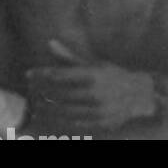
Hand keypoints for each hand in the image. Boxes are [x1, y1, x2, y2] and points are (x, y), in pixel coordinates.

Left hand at [27, 45, 157, 132]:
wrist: (138, 94)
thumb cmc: (113, 75)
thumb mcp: (94, 62)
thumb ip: (70, 56)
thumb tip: (50, 43)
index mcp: (93, 74)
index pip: (59, 75)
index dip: (41, 74)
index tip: (28, 74)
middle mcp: (94, 92)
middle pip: (57, 94)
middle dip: (40, 92)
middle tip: (30, 91)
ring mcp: (96, 110)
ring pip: (62, 111)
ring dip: (45, 109)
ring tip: (36, 106)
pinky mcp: (97, 124)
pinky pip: (71, 124)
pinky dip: (57, 121)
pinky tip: (48, 118)